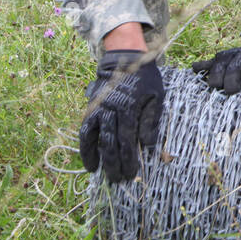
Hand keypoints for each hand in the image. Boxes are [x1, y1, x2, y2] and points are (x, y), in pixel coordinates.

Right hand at [79, 50, 164, 183]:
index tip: (132, 173)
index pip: (128, 140)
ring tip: (102, 175)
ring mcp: (98, 110)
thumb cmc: (145, 80)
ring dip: (99, 159)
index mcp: (128, 108)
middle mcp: (110, 111)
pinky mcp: (90, 110)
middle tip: (119, 180)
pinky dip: (85, 148)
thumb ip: (152, 120)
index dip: (130, 158)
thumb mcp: (156, 96)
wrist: (124, 59)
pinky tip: (89, 163)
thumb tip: (148, 146)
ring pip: (95, 139)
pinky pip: (84, 131)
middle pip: (111, 143)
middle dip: (115, 164)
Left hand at [191, 39, 240, 94]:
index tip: (217, 89)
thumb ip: (210, 66)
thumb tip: (193, 68)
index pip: (218, 68)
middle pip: (235, 69)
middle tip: (232, 92)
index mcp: (227, 58)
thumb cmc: (238, 60)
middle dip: (232, 81)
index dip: (216, 79)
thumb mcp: (223, 61)